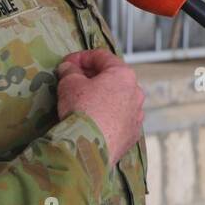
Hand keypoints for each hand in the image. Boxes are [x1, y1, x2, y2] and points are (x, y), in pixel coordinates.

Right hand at [56, 49, 144, 166]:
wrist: (90, 147)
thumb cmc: (82, 109)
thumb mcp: (69, 84)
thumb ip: (70, 71)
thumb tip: (69, 68)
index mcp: (123, 74)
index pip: (102, 57)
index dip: (81, 57)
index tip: (67, 63)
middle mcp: (136, 92)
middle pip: (113, 78)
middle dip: (93, 77)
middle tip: (74, 81)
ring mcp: (137, 115)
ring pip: (119, 99)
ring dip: (103, 97)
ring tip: (84, 102)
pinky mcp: (133, 134)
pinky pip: (120, 119)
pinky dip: (109, 116)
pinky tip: (95, 120)